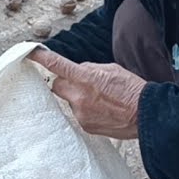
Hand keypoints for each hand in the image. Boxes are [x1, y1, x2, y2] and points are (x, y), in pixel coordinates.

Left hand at [29, 48, 146, 139]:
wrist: (147, 115)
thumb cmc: (132, 89)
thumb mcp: (112, 69)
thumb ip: (89, 68)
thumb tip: (76, 70)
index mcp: (86, 78)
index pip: (58, 66)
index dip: (42, 58)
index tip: (32, 53)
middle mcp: (79, 97)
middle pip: (58, 85)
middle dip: (66, 82)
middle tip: (82, 83)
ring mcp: (80, 113)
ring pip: (69, 100)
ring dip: (79, 97)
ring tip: (101, 100)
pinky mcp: (85, 126)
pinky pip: (78, 113)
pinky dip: (86, 110)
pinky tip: (103, 110)